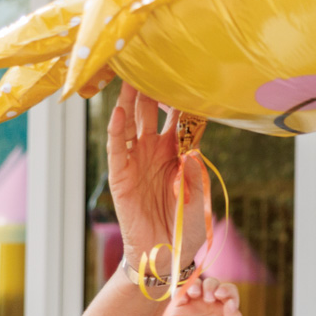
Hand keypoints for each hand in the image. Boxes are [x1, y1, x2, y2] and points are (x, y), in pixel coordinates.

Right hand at [107, 85, 205, 278]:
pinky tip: (118, 111)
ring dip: (133, 100)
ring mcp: (137, 160)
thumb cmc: (186, 226)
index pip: (183, 120)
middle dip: (155, 89)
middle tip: (155, 62)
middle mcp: (157, 150)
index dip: (186, 100)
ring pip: (133, 122)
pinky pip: (117, 147)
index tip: (191, 76)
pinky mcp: (121, 174)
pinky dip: (117, 129)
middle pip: (155, 112)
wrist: (165, 253)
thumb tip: (192, 152)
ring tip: (132, 77)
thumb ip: (196, 175)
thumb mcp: (199, 199)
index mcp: (180, 153)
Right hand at [167, 277, 240, 315]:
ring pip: (195, 284)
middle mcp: (210, 302)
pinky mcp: (179, 307)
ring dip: (196, 284)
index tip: (222, 295)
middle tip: (209, 298)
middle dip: (211, 286)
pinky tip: (184, 298)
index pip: (228, 290)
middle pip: (212, 283)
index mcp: (225, 307)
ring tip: (196, 294)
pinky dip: (180, 290)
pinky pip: (178, 293)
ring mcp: (194, 303)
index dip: (226, 289)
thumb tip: (231, 303)